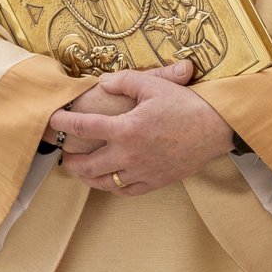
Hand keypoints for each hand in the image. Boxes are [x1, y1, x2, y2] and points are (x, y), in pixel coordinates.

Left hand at [46, 60, 232, 194]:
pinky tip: (110, 180)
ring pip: (103, 182)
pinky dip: (112, 187)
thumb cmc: (187, 105)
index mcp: (126, 129)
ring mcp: (141, 172)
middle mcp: (129, 155)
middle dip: (71, 160)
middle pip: (87, 165)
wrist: (217, 128)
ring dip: (87, 177)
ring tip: (82, 170)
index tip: (54, 120)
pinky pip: (125, 191)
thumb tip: (102, 82)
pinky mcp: (154, 182)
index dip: (65, 123)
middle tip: (66, 154)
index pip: (84, 127)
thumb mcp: (155, 85)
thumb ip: (125, 81)